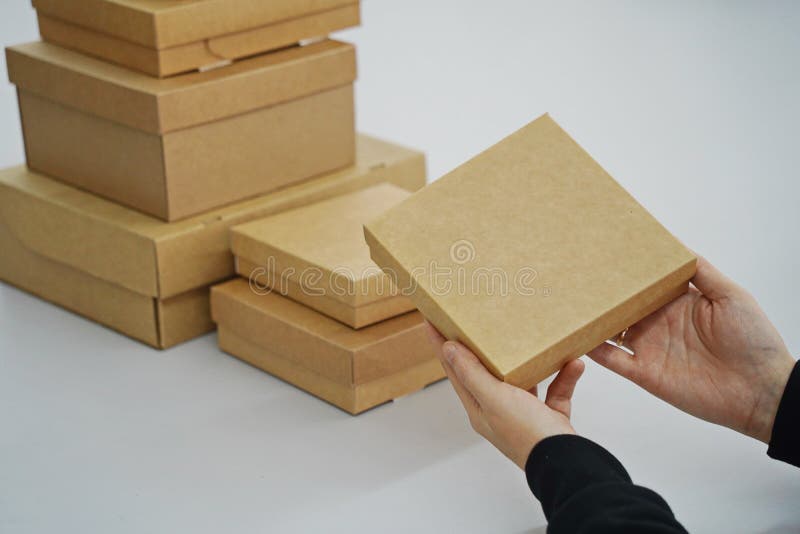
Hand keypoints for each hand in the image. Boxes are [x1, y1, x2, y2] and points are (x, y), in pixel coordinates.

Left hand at [426, 322, 584, 468]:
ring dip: (529, 360)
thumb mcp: (495, 399)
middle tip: (477, 319)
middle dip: (482, 346)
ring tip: (529, 337)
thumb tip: (449, 350)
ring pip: (522, 379)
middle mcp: (499, 411)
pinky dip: (564, 377)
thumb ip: (472, 374)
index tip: (432, 320)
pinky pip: (555, 390)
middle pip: (485, 372)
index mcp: (480, 409)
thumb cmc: (528, 434)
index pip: (455, 371)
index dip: (442, 346)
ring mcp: (525, 414)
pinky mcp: (549, 417)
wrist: (569, 465)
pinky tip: (573, 363)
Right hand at [589, 256, 794, 442]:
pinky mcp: (644, 373)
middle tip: (577, 275)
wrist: (760, 390)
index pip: (644, 284)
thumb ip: (702, 271)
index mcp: (677, 303)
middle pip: (622, 305)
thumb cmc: (753, 340)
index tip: (605, 254)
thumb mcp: (731, 295)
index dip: (626, 272)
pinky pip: (611, 359)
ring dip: (593, 318)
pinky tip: (576, 335)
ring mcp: (649, 348)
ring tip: (570, 302)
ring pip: (611, 330)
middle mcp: (658, 323)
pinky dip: (591, 349)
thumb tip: (675, 245)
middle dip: (603, 292)